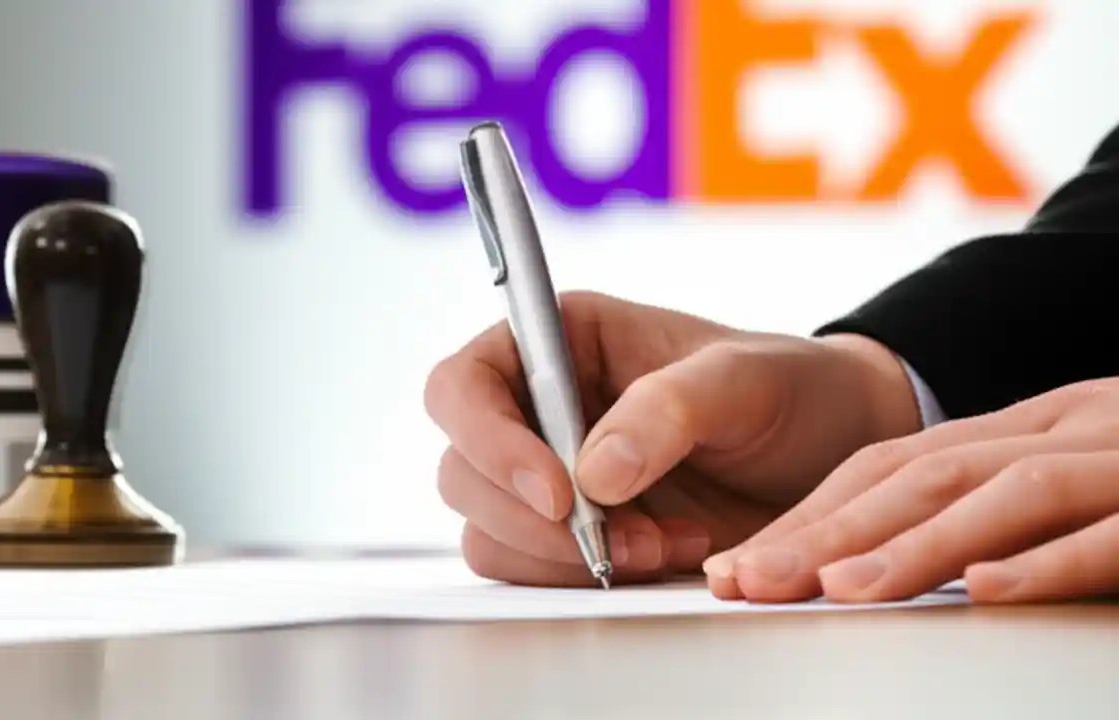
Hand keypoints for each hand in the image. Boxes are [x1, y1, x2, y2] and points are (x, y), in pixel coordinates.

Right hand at [424, 291, 920, 586]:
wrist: (833, 453)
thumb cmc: (791, 390)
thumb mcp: (744, 380)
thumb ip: (666, 410)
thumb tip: (592, 473)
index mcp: (560, 341)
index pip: (463, 384)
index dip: (487, 440)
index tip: (558, 491)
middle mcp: (539, 406)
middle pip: (463, 470)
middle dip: (536, 517)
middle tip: (621, 535)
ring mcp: (550, 473)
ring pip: (489, 529)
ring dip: (565, 556)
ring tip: (664, 543)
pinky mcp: (572, 532)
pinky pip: (532, 569)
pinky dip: (586, 578)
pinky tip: (664, 555)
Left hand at [705, 377, 1118, 603]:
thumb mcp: (1071, 483)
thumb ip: (995, 509)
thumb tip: (890, 564)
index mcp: (1027, 426)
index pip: (893, 465)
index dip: (811, 515)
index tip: (739, 567)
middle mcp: (1067, 425)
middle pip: (923, 473)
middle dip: (827, 531)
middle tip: (749, 582)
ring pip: (1005, 491)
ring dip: (915, 545)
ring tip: (839, 591)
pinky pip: (1116, 528)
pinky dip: (1049, 559)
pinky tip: (985, 594)